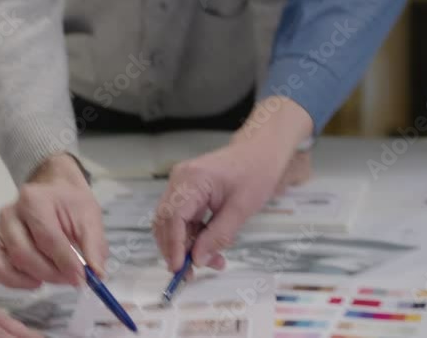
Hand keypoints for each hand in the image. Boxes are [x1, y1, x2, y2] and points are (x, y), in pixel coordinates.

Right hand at [0, 154, 107, 287]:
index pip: (48, 239)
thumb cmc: (70, 204)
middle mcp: (8, 213)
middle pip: (21, 254)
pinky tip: (16, 277)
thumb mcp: (90, 219)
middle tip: (66, 279)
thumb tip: (95, 276)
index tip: (82, 279)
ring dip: (17, 279)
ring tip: (39, 279)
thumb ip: (94, 247)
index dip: (66, 263)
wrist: (53, 188)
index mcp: (34, 200)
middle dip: (48, 274)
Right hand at [153, 97, 313, 272]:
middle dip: (177, 250)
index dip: (173, 245)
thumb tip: (198, 259)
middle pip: (166, 222)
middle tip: (192, 274)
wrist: (261, 152)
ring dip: (188, 246)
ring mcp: (182, 185)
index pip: (172, 217)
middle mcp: (180, 180)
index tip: (179, 268)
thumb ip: (218, 235)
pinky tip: (212, 248)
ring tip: (213, 261)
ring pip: (173, 224)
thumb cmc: (255, 172)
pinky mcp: (188, 192)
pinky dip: (194, 237)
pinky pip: (183, 219)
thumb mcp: (241, 209)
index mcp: (192, 179)